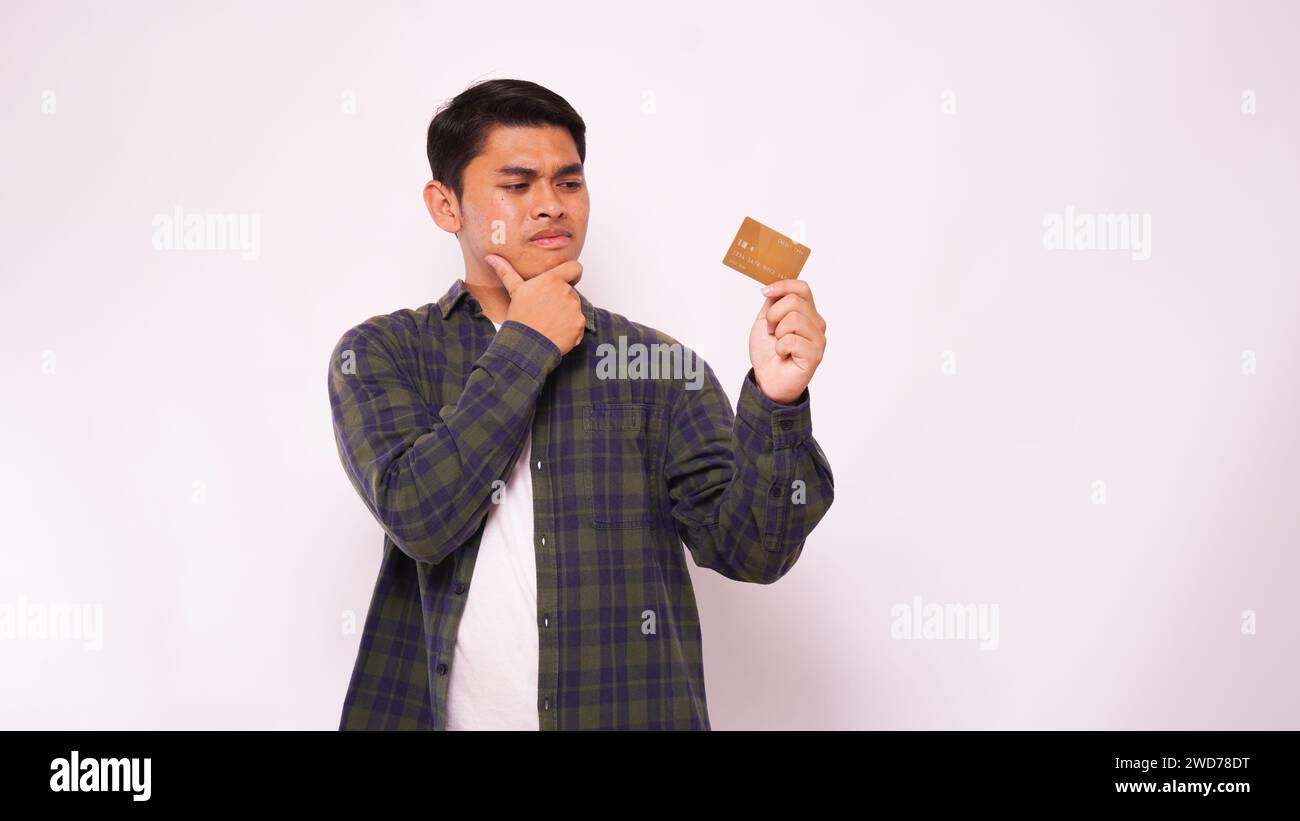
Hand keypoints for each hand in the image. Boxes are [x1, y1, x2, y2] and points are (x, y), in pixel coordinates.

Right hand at [484, 254, 585, 354]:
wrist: (526, 344)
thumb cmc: (520, 318)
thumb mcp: (514, 292)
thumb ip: (506, 272)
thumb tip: (491, 258)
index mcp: (552, 280)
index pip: (575, 268)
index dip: (571, 274)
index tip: (564, 281)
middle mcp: (567, 292)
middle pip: (571, 291)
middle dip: (562, 299)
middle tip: (546, 309)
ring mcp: (575, 309)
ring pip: (574, 308)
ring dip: (566, 314)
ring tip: (549, 322)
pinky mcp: (579, 324)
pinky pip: (578, 323)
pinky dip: (570, 328)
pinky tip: (556, 331)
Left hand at [749, 279, 826, 403]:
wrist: (766, 378)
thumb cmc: (767, 351)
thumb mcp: (765, 320)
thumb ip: (773, 302)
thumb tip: (775, 286)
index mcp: (807, 312)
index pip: (802, 288)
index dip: (782, 286)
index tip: (764, 293)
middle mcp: (816, 323)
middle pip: (794, 301)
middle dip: (773, 316)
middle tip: (771, 332)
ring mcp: (818, 339)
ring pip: (794, 319)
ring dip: (777, 333)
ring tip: (779, 345)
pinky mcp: (816, 354)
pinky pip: (792, 340)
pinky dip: (780, 348)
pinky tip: (783, 355)